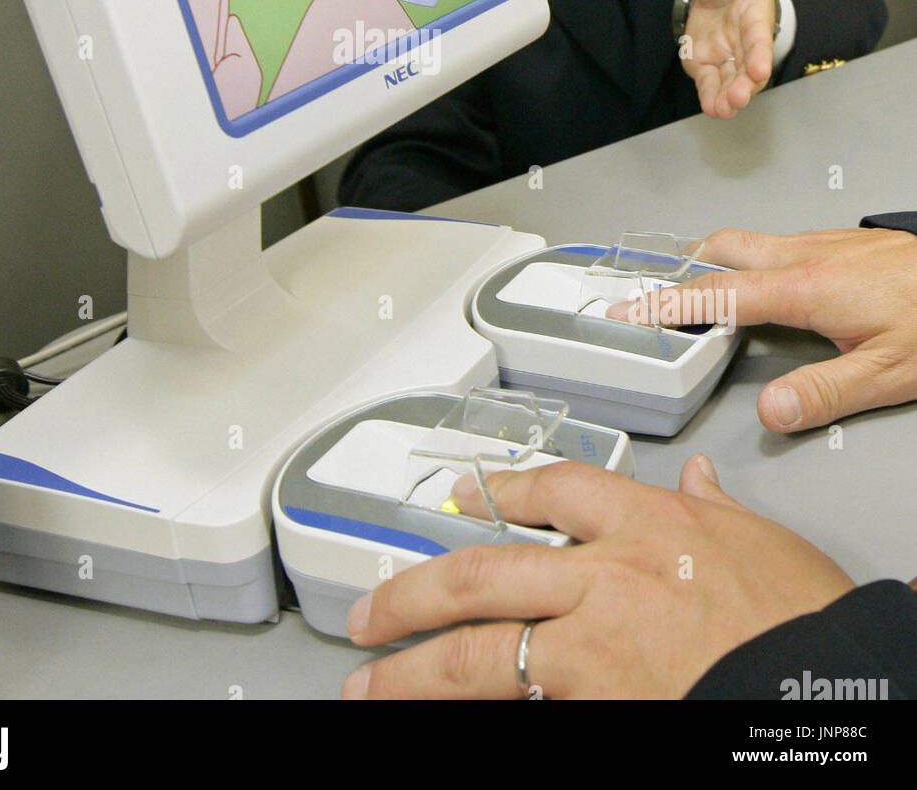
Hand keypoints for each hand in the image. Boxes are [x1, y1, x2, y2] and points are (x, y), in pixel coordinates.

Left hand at [342, 455, 853, 698]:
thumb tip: (699, 480)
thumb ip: (712, 508)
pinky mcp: (595, 702)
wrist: (829, 683)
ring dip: (413, 671)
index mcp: (644, 521)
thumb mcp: (759, 540)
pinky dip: (480, 713)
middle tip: (369, 613)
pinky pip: (519, 708)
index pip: (552, 487)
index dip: (498, 489)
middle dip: (412, 594)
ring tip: (370, 683)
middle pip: (481, 572)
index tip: (464, 496)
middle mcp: (603, 574)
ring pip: (478, 651)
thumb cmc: (802, 621)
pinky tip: (445, 718)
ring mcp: (592, 644)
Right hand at [607, 226, 916, 431]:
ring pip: (748, 242)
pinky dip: (748, 261)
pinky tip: (763, 286)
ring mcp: (824, 244)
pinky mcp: (842, 243)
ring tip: (699, 291)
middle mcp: (808, 257)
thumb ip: (823, 393)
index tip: (630, 311)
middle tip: (654, 295)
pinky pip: (776, 244)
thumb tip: (770, 411)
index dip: (666, 304)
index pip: (717, 295)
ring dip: (714, 262)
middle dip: (681, 270)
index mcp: (807, 288)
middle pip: (721, 249)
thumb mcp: (889, 373)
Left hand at [682, 0, 774, 117]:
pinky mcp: (707, 64)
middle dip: (745, 83)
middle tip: (740, 98)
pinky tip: (712, 108)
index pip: (758, 35)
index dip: (759, 52)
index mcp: (753, 12)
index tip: (759, 69)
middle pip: (747, 66)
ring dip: (728, 96)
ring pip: (730, 81)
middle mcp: (744, 39)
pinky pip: (710, 83)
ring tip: (723, 110)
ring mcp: (727, 55)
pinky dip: (710, 96)